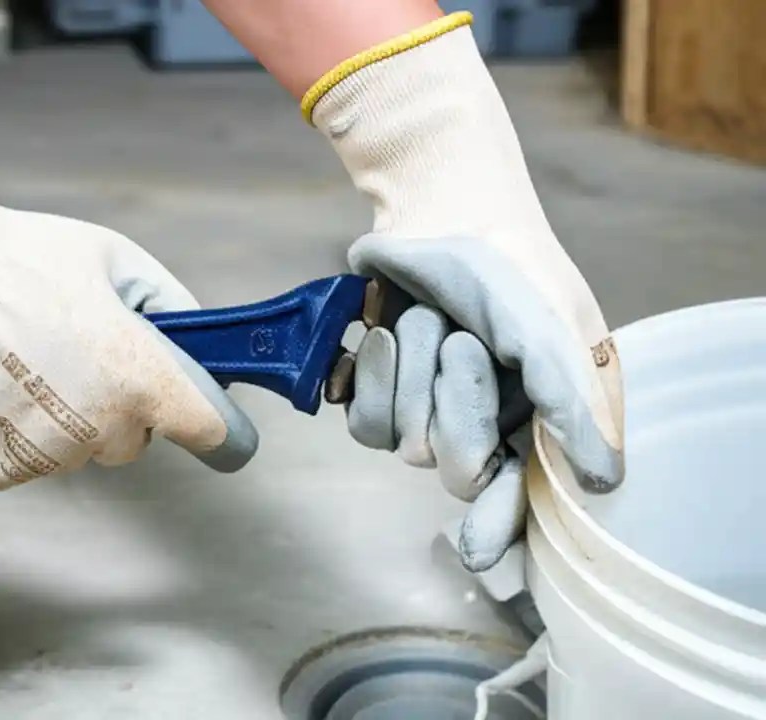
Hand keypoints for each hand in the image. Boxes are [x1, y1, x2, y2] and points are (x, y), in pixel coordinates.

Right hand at [0, 103, 256, 489]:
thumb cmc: (12, 262)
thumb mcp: (111, 258)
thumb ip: (165, 302)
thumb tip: (191, 333)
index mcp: (142, 382)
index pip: (214, 433)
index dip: (219, 426)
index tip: (216, 423)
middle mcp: (98, 433)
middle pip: (133, 440)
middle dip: (121, 406)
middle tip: (80, 354)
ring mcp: (40, 460)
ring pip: (72, 451)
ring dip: (61, 418)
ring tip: (19, 359)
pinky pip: (15, 460)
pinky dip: (6, 432)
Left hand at [301, 16, 623, 569]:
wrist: (439, 217)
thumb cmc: (507, 270)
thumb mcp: (553, 326)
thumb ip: (574, 399)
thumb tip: (603, 479)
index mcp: (531, 425)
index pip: (518, 499)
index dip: (502, 530)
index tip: (480, 553)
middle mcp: (476, 430)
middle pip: (456, 470)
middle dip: (461, 399)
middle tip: (467, 344)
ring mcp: (421, 416)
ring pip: (403, 442)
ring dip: (415, 370)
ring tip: (432, 322)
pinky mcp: (371, 396)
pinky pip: (359, 419)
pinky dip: (373, 370)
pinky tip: (385, 332)